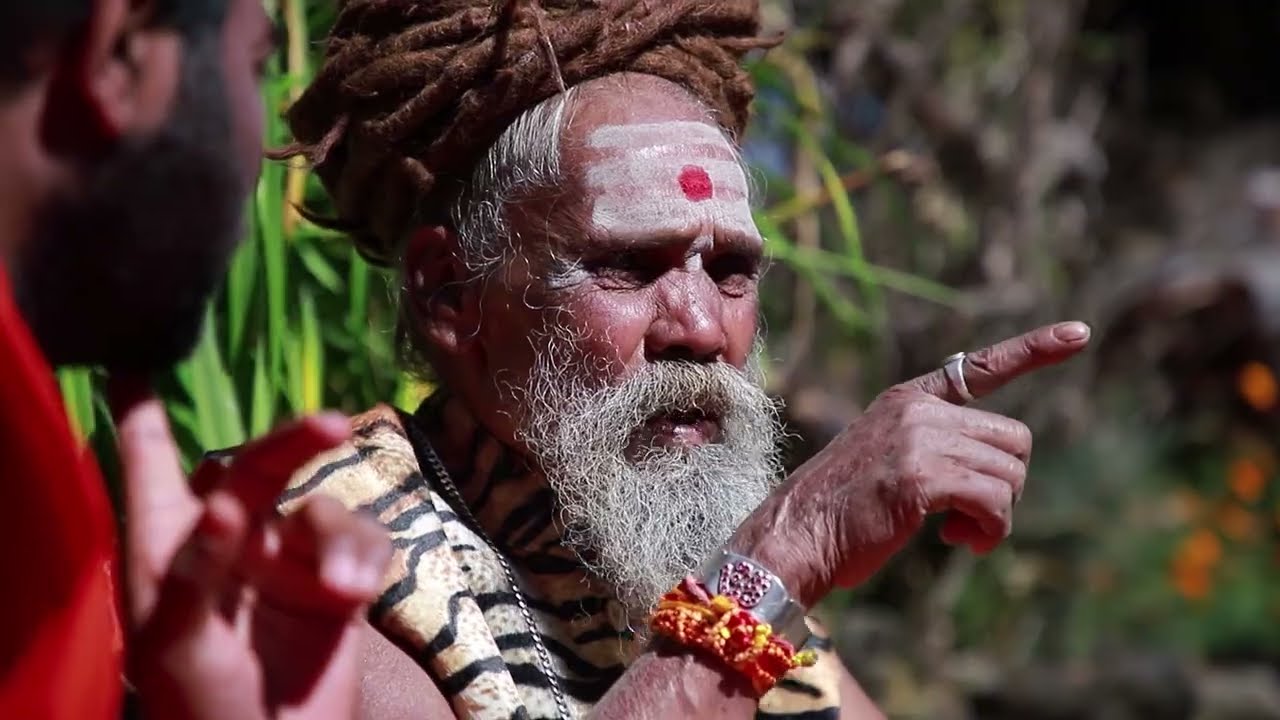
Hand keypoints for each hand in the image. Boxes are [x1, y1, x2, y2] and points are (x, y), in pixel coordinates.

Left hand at [109, 378, 391, 719]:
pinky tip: (356, 594)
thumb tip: (226, 505)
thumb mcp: (179, 643)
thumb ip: (198, 570)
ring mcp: (290, 564)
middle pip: (261, 466)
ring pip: (325, 508)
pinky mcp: (340, 586)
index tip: (132, 361)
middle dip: (294, 441)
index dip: (142, 414)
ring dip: (339, 540)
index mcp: (173, 548)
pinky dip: (365, 561)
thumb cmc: (199, 709)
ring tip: (343, 588)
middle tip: (331, 425)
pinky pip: (366, 544)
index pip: (152, 466)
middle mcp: (234, 544)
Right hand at [734, 322, 1090, 604]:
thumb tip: (997, 473)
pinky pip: (994, 501)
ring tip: (959, 534)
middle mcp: (917, 410)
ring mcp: (919, 440)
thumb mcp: (885, 461)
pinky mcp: (922, 476)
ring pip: (1010, 474)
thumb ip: (933, 448)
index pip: (981, 367)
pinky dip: (989, 530)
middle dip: (1005, 486)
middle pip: (1013, 441)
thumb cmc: (838, 513)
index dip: (1035, 350)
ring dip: (996, 515)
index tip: (1079, 334)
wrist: (792, 536)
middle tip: (971, 519)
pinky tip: (958, 540)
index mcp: (907, 400)